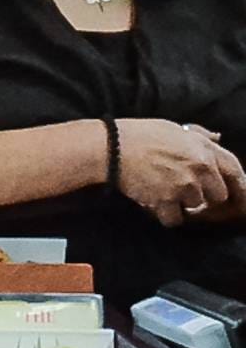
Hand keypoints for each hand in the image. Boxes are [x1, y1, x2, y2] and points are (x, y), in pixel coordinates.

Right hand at [115, 120, 245, 227]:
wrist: (114, 147)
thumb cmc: (143, 135)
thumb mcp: (177, 129)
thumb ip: (200, 136)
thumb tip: (217, 137)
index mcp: (205, 150)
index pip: (234, 170)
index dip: (239, 185)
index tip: (239, 196)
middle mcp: (200, 169)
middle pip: (218, 196)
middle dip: (205, 197)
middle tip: (188, 195)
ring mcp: (184, 186)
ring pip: (194, 207)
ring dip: (182, 205)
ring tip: (166, 196)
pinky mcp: (165, 200)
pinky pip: (174, 219)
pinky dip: (166, 216)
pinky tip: (157, 207)